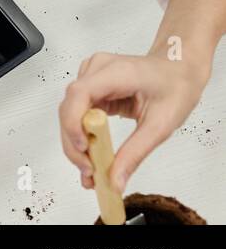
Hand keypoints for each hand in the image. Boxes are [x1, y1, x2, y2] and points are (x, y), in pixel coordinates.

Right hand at [59, 51, 209, 191]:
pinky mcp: (91, 86)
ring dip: (75, 141)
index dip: (74, 122)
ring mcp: (91, 76)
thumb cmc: (175, 86)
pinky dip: (82, 134)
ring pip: (70, 112)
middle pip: (70, 107)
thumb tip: (115, 180)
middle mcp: (97, 69)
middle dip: (74, 142)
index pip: (80, 93)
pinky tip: (90, 151)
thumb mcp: (161, 124)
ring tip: (90, 167)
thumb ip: (136, 152)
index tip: (83, 149)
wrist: (178, 68)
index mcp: (116, 72)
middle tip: (88, 171)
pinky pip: (77, 112)